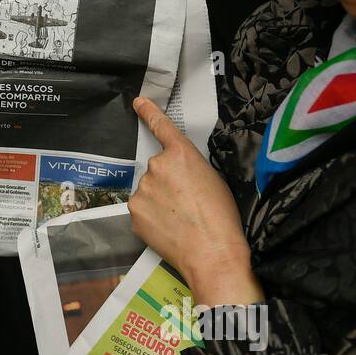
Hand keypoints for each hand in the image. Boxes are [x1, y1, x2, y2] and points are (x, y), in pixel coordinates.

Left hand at [128, 97, 263, 304]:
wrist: (212, 252)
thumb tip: (177, 175)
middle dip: (168, 183)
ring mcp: (141, 189)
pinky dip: (152, 217)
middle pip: (158, 170)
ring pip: (148, 191)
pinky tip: (168, 229)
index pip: (162, 127)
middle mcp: (156, 166)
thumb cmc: (222, 217)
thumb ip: (189, 169)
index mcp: (181, 154)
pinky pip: (142, 209)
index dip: (149, 112)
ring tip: (180, 220)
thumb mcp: (213, 180)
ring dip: (159, 200)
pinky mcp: (133, 211)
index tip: (137, 102)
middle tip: (187, 204)